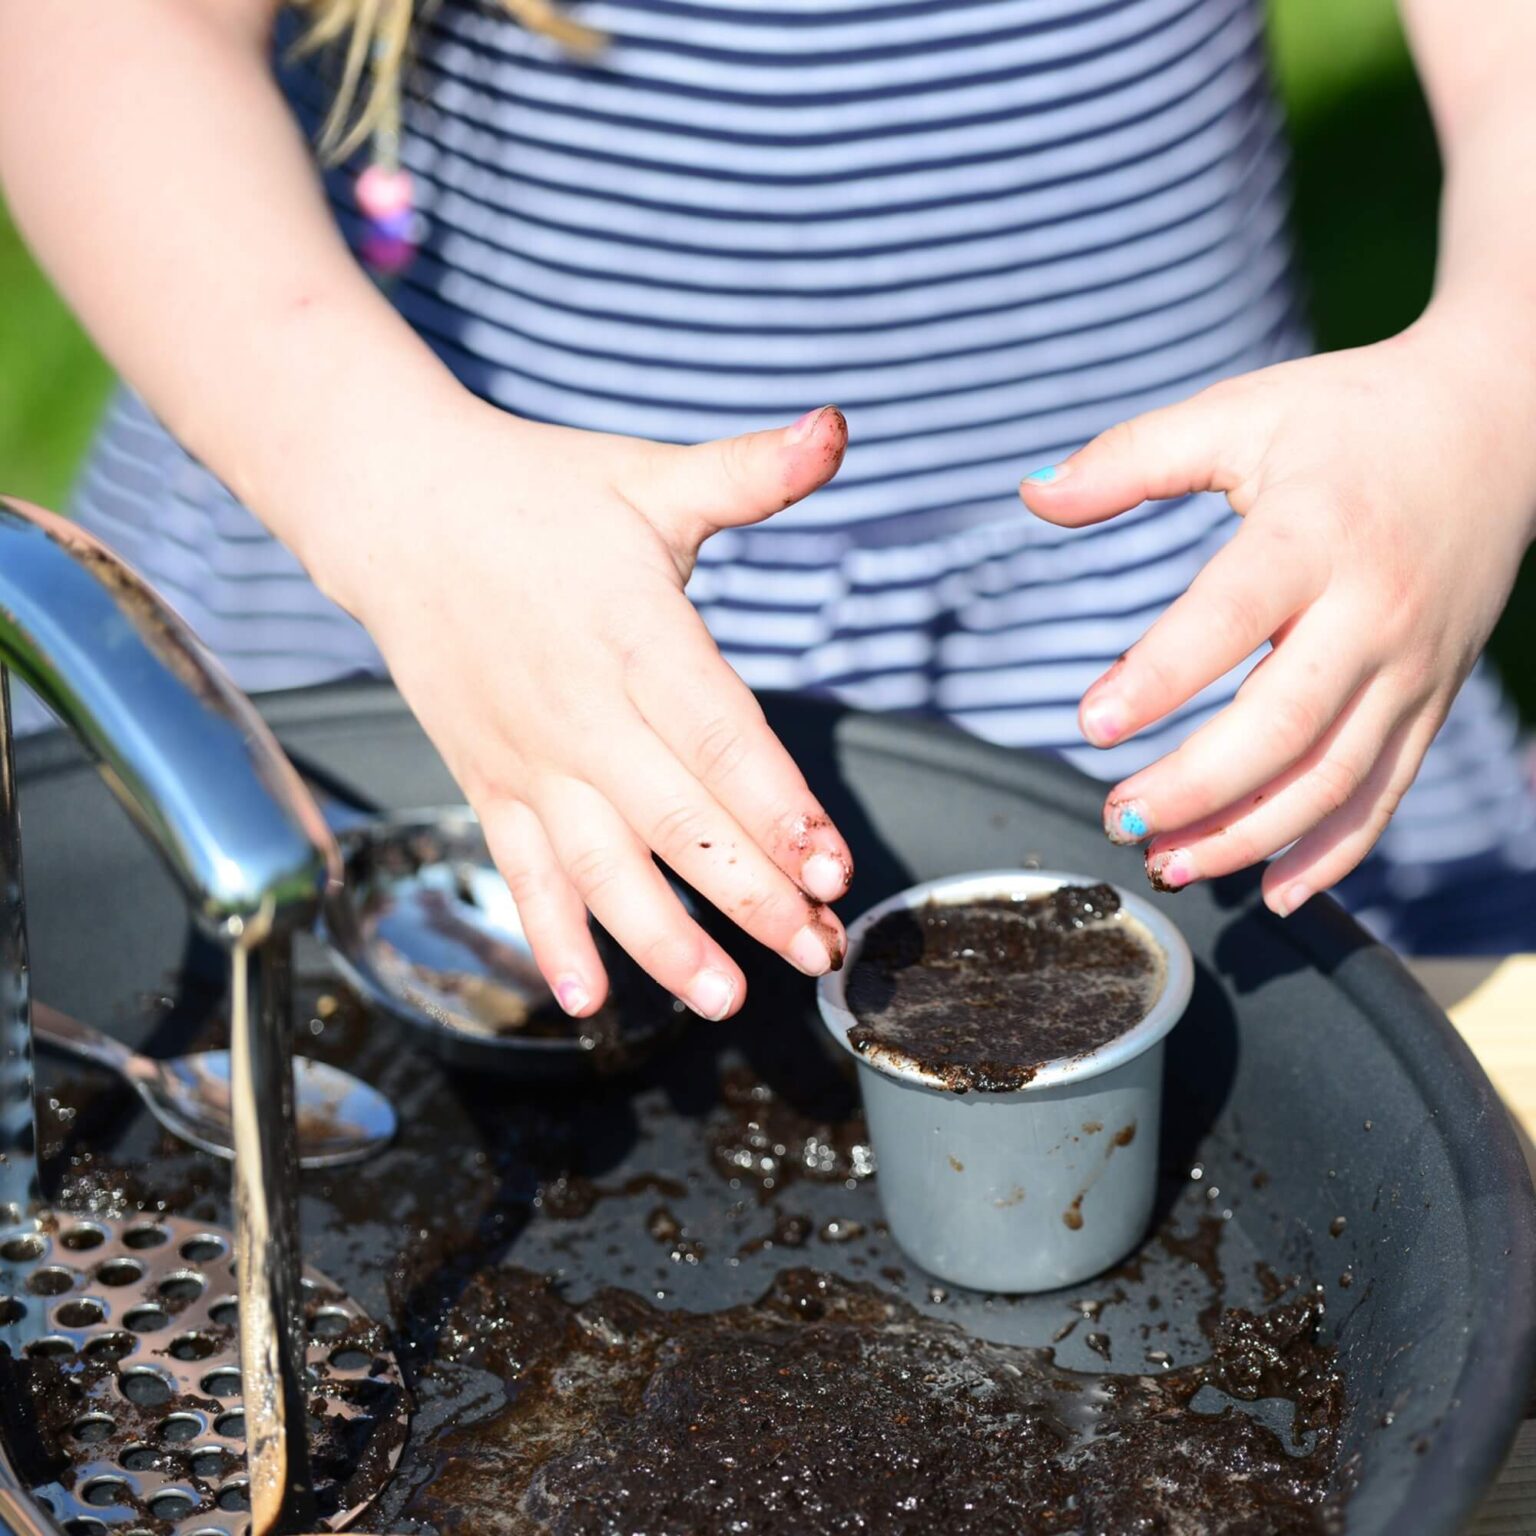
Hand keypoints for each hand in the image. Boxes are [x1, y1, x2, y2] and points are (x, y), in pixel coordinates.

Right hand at [312, 402, 854, 1019]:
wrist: (398, 509)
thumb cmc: (540, 494)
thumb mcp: (648, 475)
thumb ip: (749, 472)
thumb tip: (838, 427)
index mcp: (634, 633)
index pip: (719, 736)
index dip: (778, 807)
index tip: (833, 868)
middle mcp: (579, 710)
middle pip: (677, 820)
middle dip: (753, 894)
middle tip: (818, 953)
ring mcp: (527, 757)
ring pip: (602, 866)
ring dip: (663, 940)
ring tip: (723, 998)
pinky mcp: (488, 781)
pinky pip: (523, 871)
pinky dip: (552, 936)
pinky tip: (589, 998)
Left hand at [1019, 315, 1535, 914]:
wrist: (1502, 421)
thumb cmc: (1350, 418)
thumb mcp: (1241, 413)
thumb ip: (1132, 456)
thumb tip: (1031, 494)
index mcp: (1314, 533)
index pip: (1230, 616)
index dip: (1159, 677)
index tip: (1090, 723)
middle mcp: (1372, 610)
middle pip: (1283, 724)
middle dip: (1194, 787)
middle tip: (1115, 817)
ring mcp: (1410, 665)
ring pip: (1332, 778)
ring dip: (1247, 836)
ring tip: (1166, 864)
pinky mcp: (1432, 699)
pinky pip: (1385, 792)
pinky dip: (1333, 853)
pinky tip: (1273, 892)